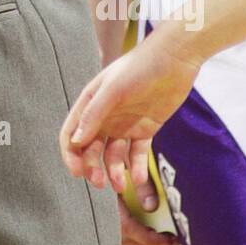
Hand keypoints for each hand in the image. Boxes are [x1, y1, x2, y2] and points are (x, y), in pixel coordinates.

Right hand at [59, 31, 200, 195]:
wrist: (174, 59)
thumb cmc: (139, 67)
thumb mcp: (112, 90)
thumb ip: (93, 115)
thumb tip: (75, 141)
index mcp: (90, 104)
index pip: (72, 135)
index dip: (71, 155)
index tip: (77, 172)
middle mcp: (104, 117)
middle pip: (91, 149)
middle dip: (92, 167)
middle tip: (100, 182)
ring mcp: (124, 125)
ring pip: (113, 156)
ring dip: (113, 172)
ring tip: (120, 184)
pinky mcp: (144, 130)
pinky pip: (137, 154)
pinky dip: (136, 168)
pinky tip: (138, 178)